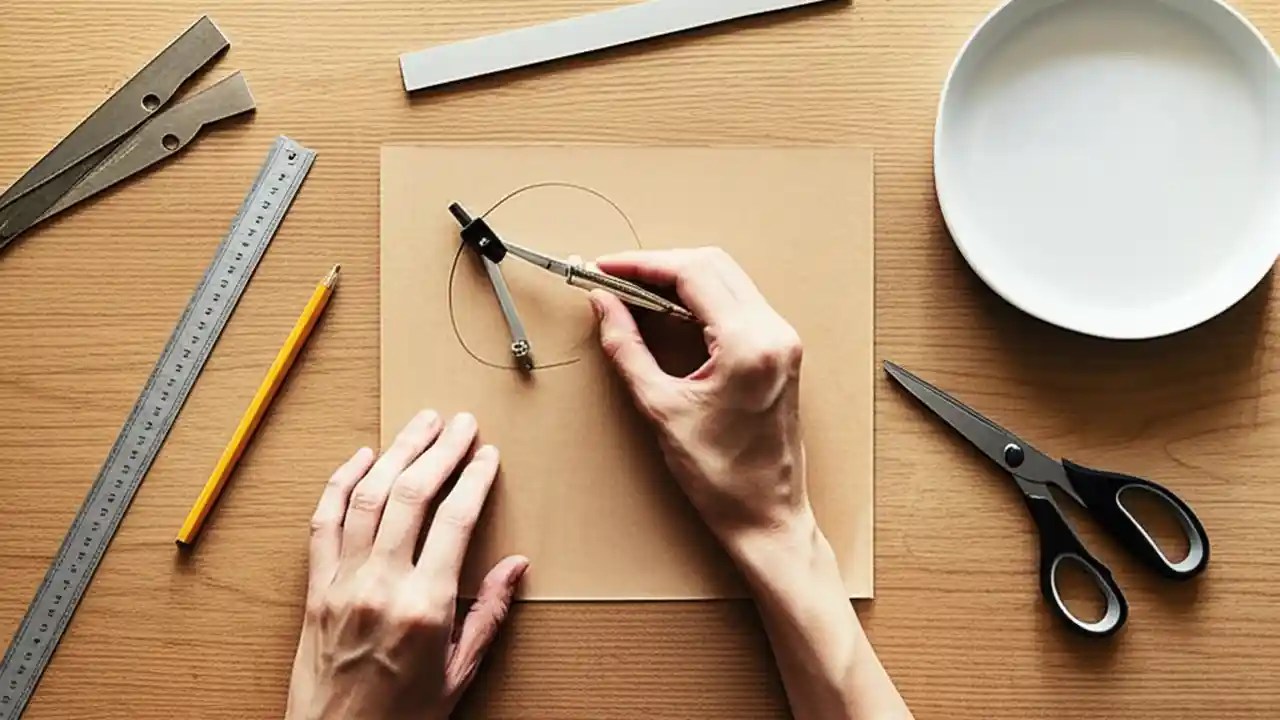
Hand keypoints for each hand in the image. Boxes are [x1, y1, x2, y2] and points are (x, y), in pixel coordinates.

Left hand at [286, 410, 527, 719]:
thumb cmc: (402, 718)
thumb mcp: (460, 673)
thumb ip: (489, 614)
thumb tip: (516, 565)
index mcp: (425, 606)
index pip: (455, 520)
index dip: (474, 478)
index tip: (486, 455)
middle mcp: (381, 584)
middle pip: (411, 495)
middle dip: (440, 450)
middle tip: (460, 422)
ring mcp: (343, 582)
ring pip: (368, 497)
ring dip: (396, 452)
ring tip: (420, 425)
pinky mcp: (316, 588)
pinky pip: (324, 521)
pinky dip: (340, 483)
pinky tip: (360, 458)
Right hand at [588, 248, 812, 561]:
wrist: (766, 515)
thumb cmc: (721, 477)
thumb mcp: (660, 408)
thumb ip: (627, 348)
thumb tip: (605, 306)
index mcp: (749, 344)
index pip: (693, 274)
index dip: (642, 264)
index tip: (607, 268)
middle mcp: (774, 333)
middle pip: (712, 265)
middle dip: (659, 265)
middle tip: (615, 278)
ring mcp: (783, 340)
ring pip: (727, 278)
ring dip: (680, 277)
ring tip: (635, 292)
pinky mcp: (781, 350)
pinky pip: (738, 301)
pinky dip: (701, 296)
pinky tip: (669, 310)